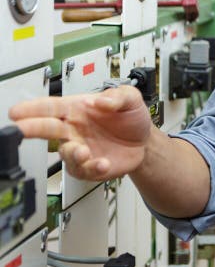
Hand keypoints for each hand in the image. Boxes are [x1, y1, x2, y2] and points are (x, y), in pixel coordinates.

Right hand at [8, 85, 151, 179]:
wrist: (145, 141)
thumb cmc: (131, 118)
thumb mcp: (131, 99)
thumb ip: (118, 96)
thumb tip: (100, 101)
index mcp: (78, 110)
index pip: (52, 107)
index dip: (33, 108)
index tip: (18, 111)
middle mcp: (74, 130)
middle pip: (48, 128)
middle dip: (32, 128)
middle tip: (21, 129)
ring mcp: (80, 149)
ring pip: (66, 153)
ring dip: (72, 153)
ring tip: (83, 152)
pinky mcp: (89, 167)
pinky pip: (84, 170)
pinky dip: (92, 168)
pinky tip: (102, 163)